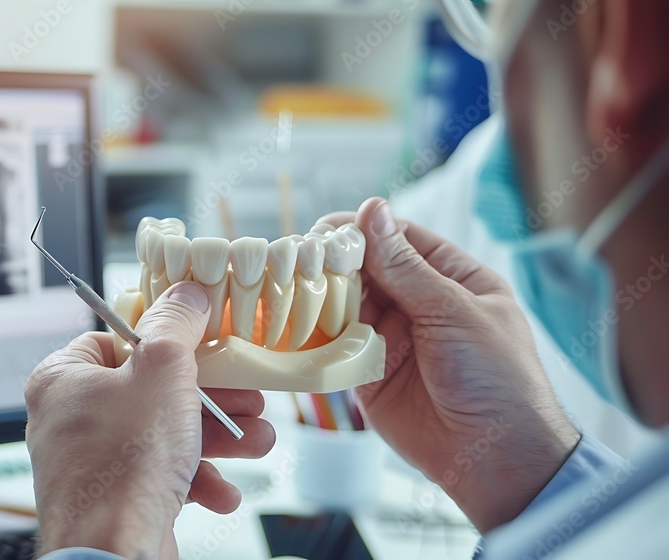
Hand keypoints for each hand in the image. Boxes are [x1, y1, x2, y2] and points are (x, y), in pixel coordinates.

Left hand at [25, 282, 275, 558]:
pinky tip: (222, 491)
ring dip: (217, 439)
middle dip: (212, 399)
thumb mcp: (162, 370)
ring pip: (164, 435)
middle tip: (249, 399)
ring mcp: (91, 463)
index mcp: (64, 379)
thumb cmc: (123, 464)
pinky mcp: (114, 499)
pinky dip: (196, 479)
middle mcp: (70, 419)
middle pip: (152, 390)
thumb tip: (187, 292)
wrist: (112, 554)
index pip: (117, 339)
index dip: (167, 342)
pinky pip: (159, 476)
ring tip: (257, 443)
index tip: (206, 346)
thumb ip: (177, 323)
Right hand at [316, 198, 579, 532]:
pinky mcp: (370, 374)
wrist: (496, 459)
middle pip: (367, 271)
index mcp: (452, 280)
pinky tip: (295, 326)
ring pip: (347, 307)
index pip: (400, 241)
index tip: (325, 227)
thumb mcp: (452, 311)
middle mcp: (419, 305)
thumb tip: (372, 211)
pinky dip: (316, 337)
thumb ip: (405, 267)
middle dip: (334, 264)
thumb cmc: (497, 378)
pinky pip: (337, 348)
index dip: (363, 230)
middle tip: (298, 259)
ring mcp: (393, 339)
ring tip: (291, 289)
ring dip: (320, 298)